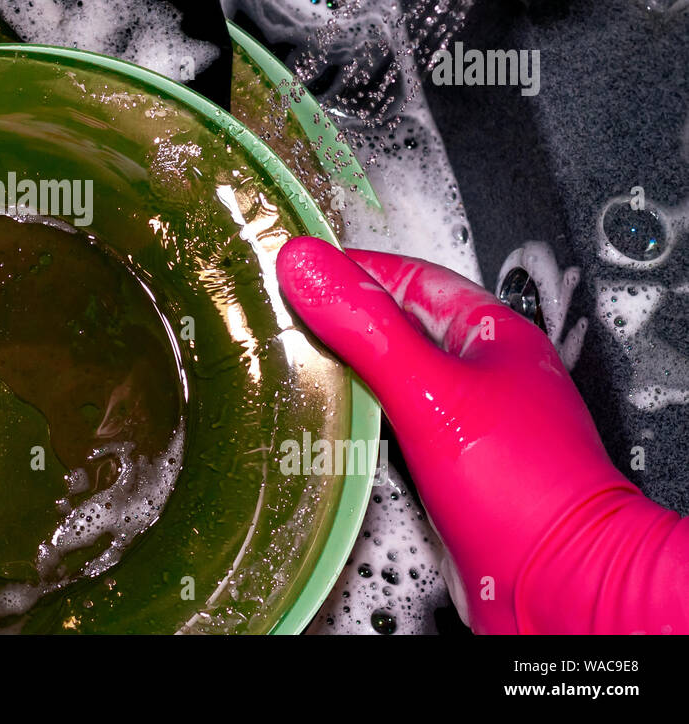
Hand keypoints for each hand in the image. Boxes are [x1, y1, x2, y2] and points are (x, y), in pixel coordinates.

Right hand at [276, 236, 688, 633]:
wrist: (562, 585)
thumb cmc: (525, 490)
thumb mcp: (428, 391)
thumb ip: (365, 327)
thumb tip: (307, 265)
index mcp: (493, 336)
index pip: (411, 277)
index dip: (354, 270)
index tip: (301, 270)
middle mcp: (486, 376)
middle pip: (403, 329)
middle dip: (348, 321)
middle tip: (290, 316)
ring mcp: (473, 426)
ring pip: (400, 381)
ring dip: (353, 374)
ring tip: (302, 366)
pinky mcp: (458, 473)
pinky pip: (401, 431)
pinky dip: (364, 423)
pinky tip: (337, 431)